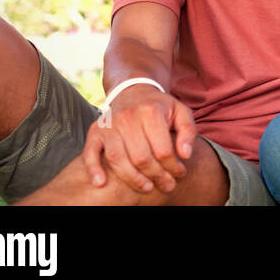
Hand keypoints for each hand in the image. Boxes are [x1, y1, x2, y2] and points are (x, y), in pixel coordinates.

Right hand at [83, 84, 197, 192]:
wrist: (133, 91)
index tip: (180, 173)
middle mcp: (128, 117)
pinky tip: (101, 183)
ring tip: (147, 188)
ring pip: (118, 159)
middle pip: (141, 157)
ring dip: (132, 179)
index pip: (162, 150)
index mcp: (151, 112)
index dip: (173, 166)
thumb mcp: (181, 113)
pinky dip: (93, 169)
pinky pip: (90, 151)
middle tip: (167, 185)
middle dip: (156, 176)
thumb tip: (185, 155)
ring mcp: (109, 124)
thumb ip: (188, 132)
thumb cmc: (160, 107)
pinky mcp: (95, 130)